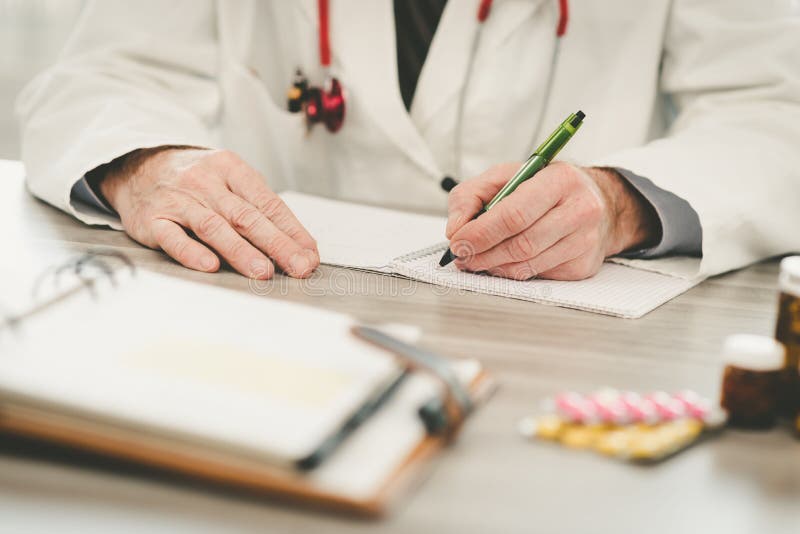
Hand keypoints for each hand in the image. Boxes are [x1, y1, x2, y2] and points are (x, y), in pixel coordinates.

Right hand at [98, 147, 318, 278]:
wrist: (138, 166)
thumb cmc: (196, 180)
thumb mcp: (229, 180)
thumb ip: (260, 209)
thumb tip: (299, 246)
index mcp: (230, 168)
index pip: (267, 202)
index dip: (291, 230)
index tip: (309, 253)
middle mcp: (204, 182)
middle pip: (246, 216)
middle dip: (276, 244)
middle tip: (298, 266)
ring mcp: (177, 201)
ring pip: (213, 227)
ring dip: (240, 251)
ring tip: (263, 272)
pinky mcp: (152, 220)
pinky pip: (173, 237)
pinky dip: (191, 252)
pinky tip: (210, 265)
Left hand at [445, 162, 659, 280]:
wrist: (596, 201)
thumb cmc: (544, 187)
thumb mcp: (505, 176)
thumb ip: (470, 196)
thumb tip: (455, 230)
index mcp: (559, 180)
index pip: (514, 214)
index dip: (481, 233)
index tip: (458, 243)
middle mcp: (580, 210)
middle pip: (521, 244)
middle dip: (483, 254)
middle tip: (462, 257)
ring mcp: (585, 241)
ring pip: (528, 265)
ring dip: (495, 267)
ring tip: (477, 260)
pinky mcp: (583, 266)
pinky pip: (538, 276)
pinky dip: (514, 272)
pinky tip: (504, 263)